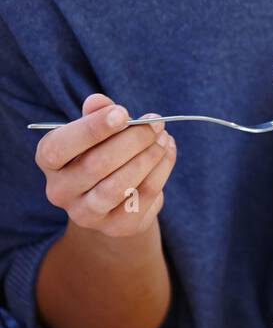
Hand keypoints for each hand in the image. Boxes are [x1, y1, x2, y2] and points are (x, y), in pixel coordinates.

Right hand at [34, 92, 177, 237]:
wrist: (117, 197)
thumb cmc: (102, 151)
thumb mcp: (97, 129)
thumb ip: (97, 113)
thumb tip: (98, 101)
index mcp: (49, 160)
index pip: (59, 147)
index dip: (91, 129)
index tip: (123, 113)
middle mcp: (60, 191)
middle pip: (95, 165)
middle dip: (132, 140)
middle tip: (156, 124)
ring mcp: (86, 214)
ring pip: (119, 186)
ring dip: (148, 157)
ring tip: (163, 138)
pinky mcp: (116, 227)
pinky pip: (142, 197)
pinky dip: (161, 170)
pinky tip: (168, 152)